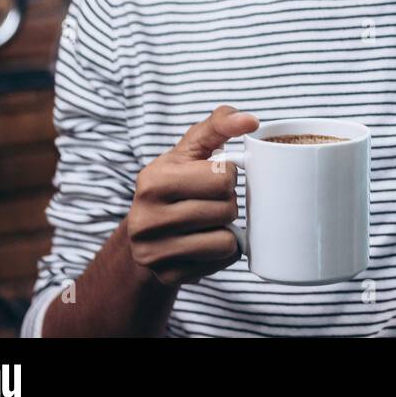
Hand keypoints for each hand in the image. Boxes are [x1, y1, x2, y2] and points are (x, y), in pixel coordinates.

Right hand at [126, 105, 258, 287]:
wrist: (148, 229)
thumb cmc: (177, 181)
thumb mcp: (191, 149)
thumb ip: (219, 125)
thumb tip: (250, 120)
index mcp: (152, 181)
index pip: (223, 178)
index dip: (228, 176)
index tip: (214, 177)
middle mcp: (145, 219)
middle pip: (226, 210)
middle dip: (229, 203)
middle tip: (212, 201)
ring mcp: (153, 253)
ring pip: (225, 241)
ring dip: (227, 229)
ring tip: (209, 221)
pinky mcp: (167, 276)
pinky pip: (221, 263)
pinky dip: (222, 251)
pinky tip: (204, 241)